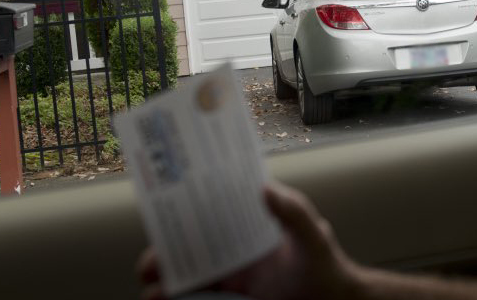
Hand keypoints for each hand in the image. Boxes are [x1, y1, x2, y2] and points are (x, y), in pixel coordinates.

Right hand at [138, 182, 359, 299]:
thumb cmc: (326, 266)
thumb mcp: (313, 237)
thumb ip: (293, 212)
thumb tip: (265, 187)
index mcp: (248, 226)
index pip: (211, 210)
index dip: (183, 208)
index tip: (160, 208)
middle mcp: (233, 248)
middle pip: (188, 246)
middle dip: (163, 253)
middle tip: (150, 264)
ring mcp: (229, 276)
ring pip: (186, 274)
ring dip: (164, 281)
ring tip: (153, 292)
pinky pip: (197, 297)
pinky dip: (178, 298)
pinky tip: (164, 299)